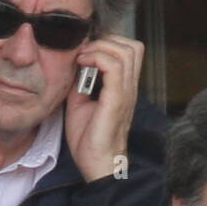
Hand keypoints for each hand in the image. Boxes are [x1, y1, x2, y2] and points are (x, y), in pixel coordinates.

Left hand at [64, 34, 144, 181]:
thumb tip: (73, 65)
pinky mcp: (117, 100)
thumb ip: (80, 82)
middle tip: (85, 53)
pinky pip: (113, 66)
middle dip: (106, 41)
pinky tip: (82, 66)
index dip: (107, 43)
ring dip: (100, 47)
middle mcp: (129, 87)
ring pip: (125, 51)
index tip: (84, 54)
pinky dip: (96, 58)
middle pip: (133, 46)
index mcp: (123, 88)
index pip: (129, 51)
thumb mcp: (79, 102)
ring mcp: (125, 93)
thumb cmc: (89, 139)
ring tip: (83, 59)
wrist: (96, 164)